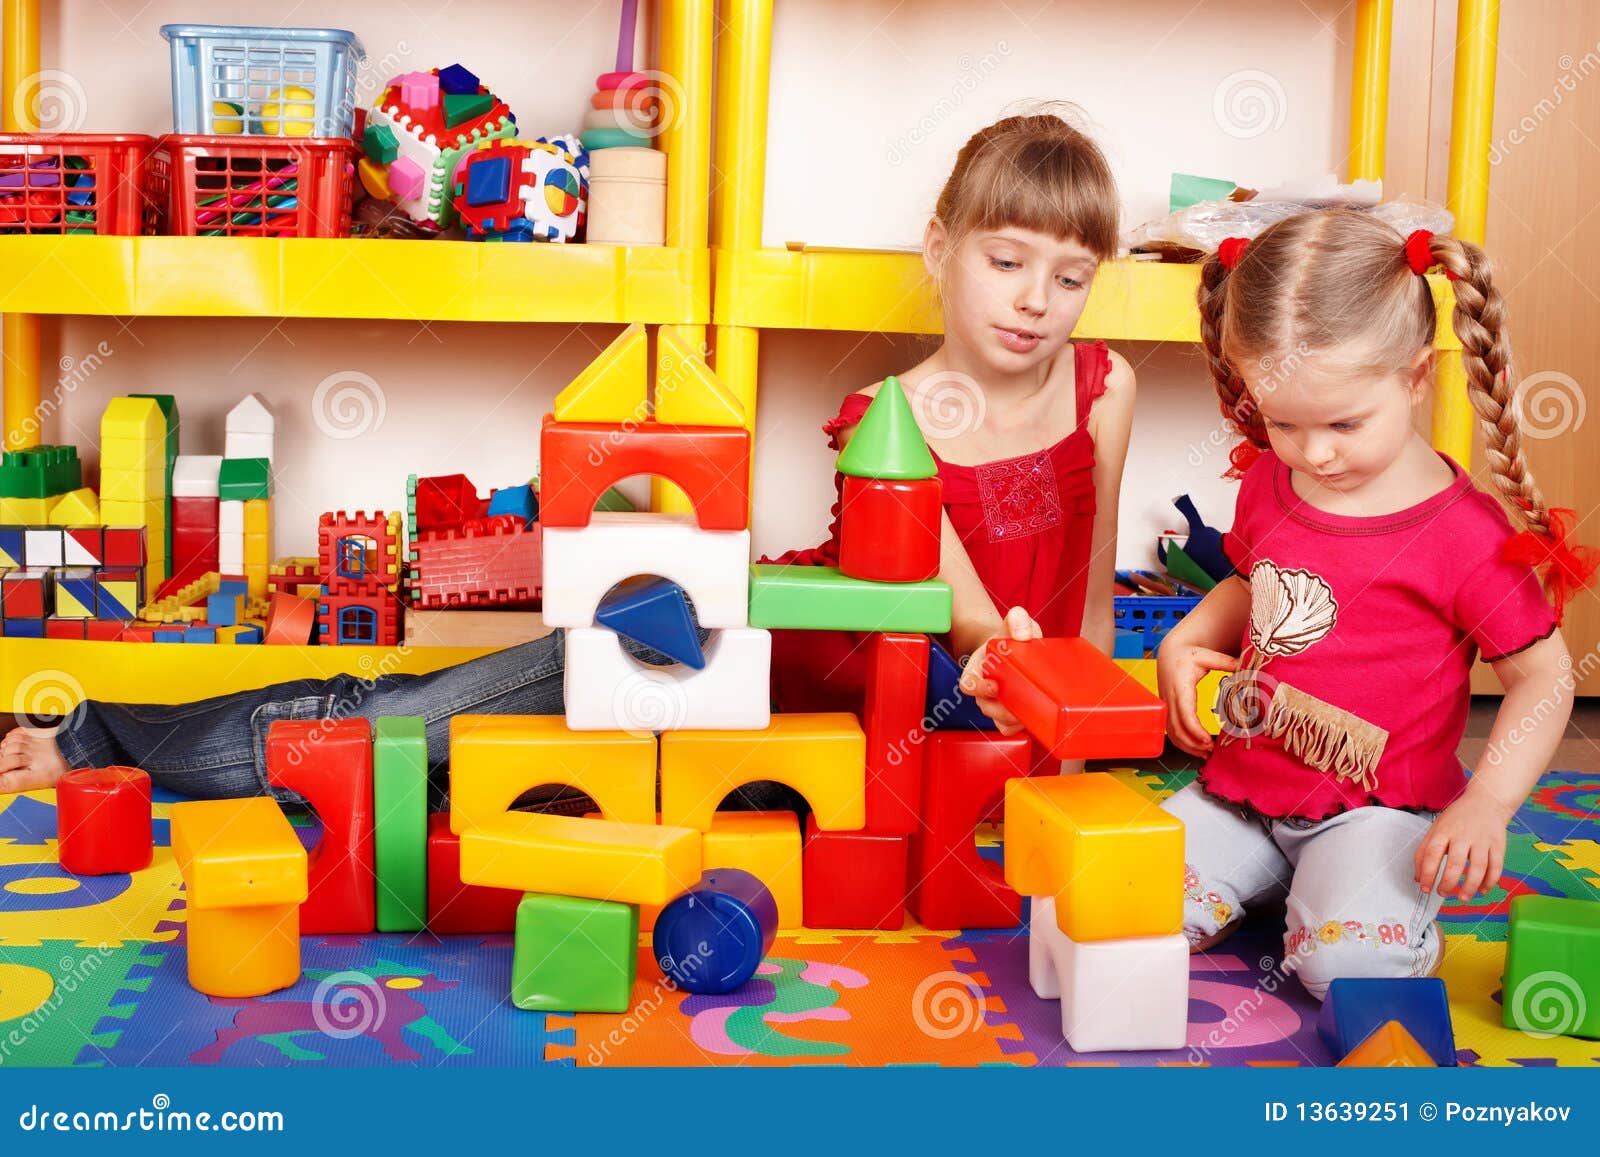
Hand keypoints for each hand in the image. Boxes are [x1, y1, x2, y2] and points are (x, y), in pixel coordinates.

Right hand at [957, 607, 1041, 734]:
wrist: (1012, 648)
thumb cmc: (1010, 639)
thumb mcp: (1012, 626)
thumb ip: (1016, 621)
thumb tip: (1020, 623)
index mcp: (977, 668)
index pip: (968, 683)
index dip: (978, 687)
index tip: (994, 686)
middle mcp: (983, 688)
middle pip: (985, 706)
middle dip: (1001, 709)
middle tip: (1020, 703)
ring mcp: (994, 703)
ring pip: (997, 720)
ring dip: (1012, 719)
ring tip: (1029, 711)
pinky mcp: (1007, 713)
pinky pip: (1008, 727)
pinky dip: (1018, 726)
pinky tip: (1030, 718)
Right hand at [1156, 642, 1238, 758]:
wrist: (1169, 654)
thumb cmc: (1188, 655)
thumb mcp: (1207, 656)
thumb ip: (1225, 662)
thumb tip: (1246, 667)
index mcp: (1180, 687)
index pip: (1185, 713)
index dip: (1195, 729)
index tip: (1207, 740)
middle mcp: (1170, 700)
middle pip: (1177, 728)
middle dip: (1193, 743)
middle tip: (1212, 751)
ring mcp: (1166, 707)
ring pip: (1172, 733)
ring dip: (1187, 747)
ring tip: (1207, 754)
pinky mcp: (1167, 712)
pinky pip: (1171, 732)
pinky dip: (1182, 743)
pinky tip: (1197, 749)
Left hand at [1414, 792, 1509, 899]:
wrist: (1486, 802)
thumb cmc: (1457, 819)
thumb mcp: (1436, 828)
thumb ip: (1424, 852)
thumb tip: (1418, 878)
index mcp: (1443, 831)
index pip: (1432, 854)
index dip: (1427, 873)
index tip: (1425, 888)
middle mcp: (1463, 836)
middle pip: (1455, 864)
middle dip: (1448, 883)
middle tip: (1443, 893)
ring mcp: (1482, 841)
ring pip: (1478, 868)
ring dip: (1470, 887)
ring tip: (1463, 898)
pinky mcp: (1498, 846)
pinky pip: (1496, 868)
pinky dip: (1490, 882)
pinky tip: (1482, 891)